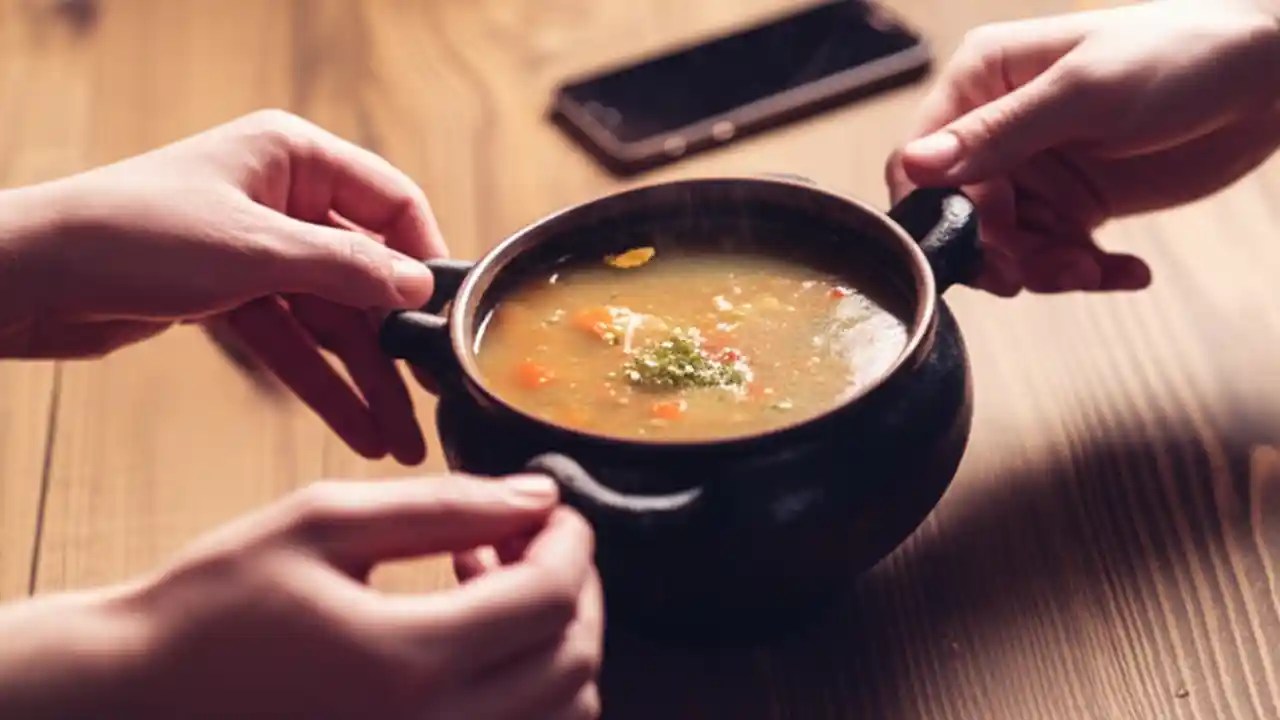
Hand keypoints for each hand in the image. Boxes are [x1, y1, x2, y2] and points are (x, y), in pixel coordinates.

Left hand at [0, 109, 445, 462]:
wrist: (28, 278)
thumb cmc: (131, 235)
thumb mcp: (256, 251)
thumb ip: (346, 269)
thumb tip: (419, 286)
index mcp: (294, 157)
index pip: (391, 202)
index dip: (423, 259)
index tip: (445, 318)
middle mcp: (282, 200)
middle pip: (363, 276)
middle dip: (392, 347)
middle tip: (429, 404)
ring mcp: (257, 252)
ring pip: (330, 322)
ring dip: (362, 381)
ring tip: (399, 440)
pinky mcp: (230, 298)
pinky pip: (293, 345)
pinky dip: (321, 386)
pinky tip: (356, 429)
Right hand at [0, 474, 602, 719]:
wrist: (135, 701)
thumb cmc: (213, 607)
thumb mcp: (322, 525)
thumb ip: (442, 506)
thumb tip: (536, 495)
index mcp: (408, 663)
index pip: (550, 599)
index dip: (571, 542)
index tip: (554, 509)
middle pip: (574, 663)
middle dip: (574, 587)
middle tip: (530, 541)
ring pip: (564, 714)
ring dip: (554, 641)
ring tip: (491, 585)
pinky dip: (527, 690)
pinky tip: (472, 641)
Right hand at [886, 0, 1279, 294]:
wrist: (1267, 78)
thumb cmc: (1181, 56)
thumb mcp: (1084, 95)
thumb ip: (998, 134)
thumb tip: (917, 164)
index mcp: (982, 81)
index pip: (920, 159)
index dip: (939, 211)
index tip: (979, 244)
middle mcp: (997, 127)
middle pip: (961, 215)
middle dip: (1003, 251)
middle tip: (1047, 270)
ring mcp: (1035, 167)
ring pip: (1006, 245)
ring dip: (1048, 269)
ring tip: (1095, 270)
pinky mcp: (1072, 202)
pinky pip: (1052, 254)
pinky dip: (1085, 272)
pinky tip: (1124, 270)